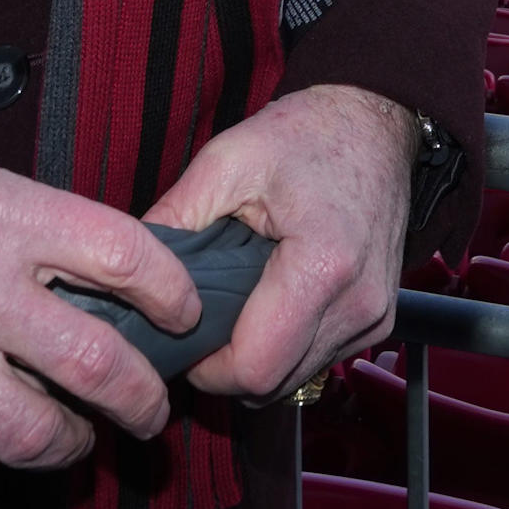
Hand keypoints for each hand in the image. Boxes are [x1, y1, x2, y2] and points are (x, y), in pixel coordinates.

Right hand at [0, 132, 199, 488]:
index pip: (127, 257)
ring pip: (38, 436)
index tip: (184, 310)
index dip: (173, 292)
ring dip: (70, 444)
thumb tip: (102, 272)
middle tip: (151, 410)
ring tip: (73, 436)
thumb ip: (28, 225)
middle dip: (144, 401)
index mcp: (2, 217)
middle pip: (102, 367)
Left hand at [144, 83, 415, 401]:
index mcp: (321, 266)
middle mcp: (357, 303)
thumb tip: (130, 270)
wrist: (375, 123)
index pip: (253, 369)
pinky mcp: (378, 320)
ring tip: (236, 306)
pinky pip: (317, 360)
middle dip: (227, 368)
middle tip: (200, 321)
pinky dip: (287, 346)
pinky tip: (270, 303)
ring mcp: (373, 317)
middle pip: (273, 385)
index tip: (184, 334)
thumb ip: (176, 217)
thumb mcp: (228, 159)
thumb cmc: (308, 135)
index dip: (206, 368)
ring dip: (258, 358)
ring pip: (295, 380)